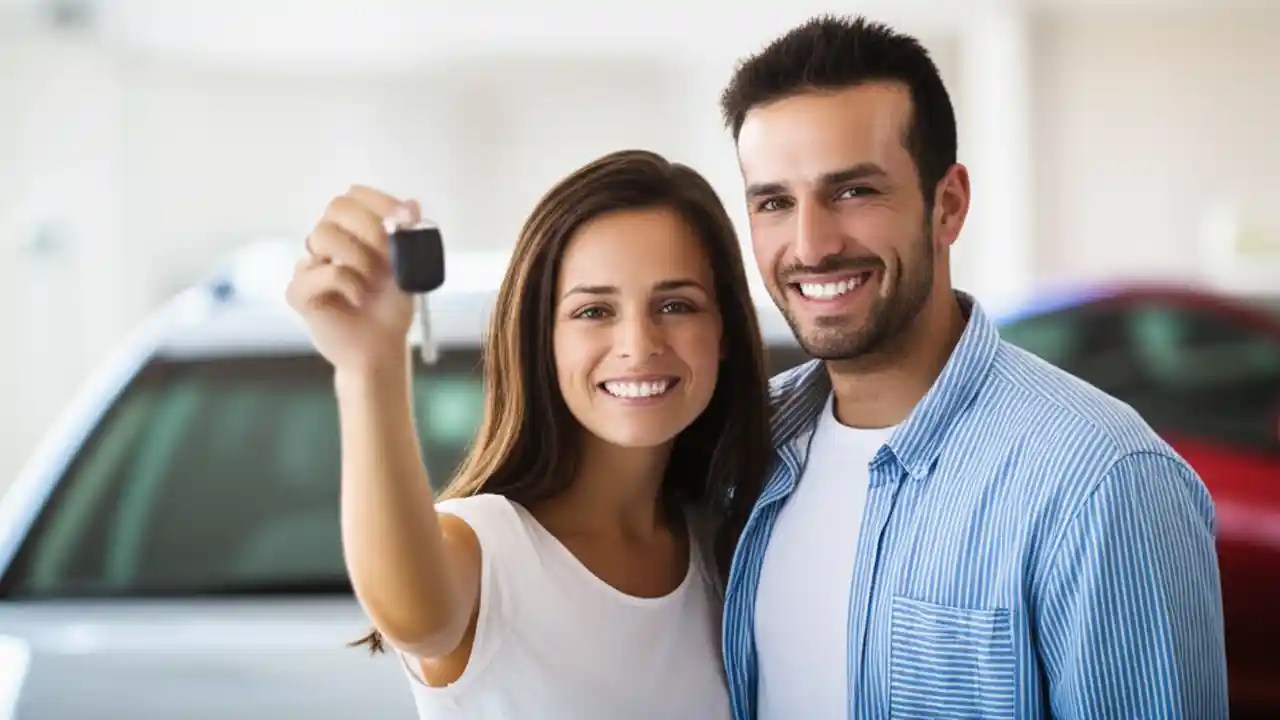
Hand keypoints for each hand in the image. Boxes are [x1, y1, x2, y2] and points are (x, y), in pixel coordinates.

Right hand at [286, 185, 421, 371]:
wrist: (381, 347)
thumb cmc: (391, 307)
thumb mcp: (407, 267)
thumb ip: (407, 235)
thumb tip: (412, 204)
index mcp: (351, 231)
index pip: (354, 195)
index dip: (379, 203)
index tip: (403, 222)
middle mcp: (327, 243)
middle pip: (336, 207)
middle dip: (370, 228)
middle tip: (388, 256)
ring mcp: (309, 266)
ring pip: (323, 234)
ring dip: (358, 257)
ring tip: (370, 282)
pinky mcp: (299, 292)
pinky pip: (322, 272)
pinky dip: (348, 284)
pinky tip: (357, 299)